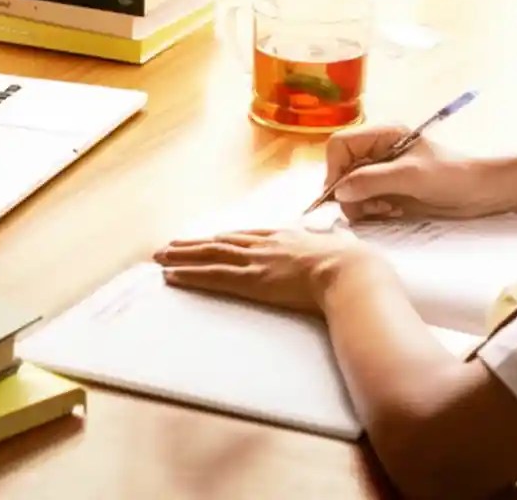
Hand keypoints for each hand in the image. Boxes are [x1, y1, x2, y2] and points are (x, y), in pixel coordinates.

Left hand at [152, 224, 385, 314]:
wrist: (352, 272)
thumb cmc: (355, 264)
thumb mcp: (346, 244)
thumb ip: (339, 240)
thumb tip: (344, 237)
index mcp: (289, 237)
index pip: (250, 236)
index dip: (228, 238)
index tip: (212, 239)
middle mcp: (268, 245)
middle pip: (223, 243)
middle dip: (196, 245)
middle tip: (171, 247)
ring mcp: (258, 261)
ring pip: (211, 256)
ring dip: (183, 257)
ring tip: (161, 257)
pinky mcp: (253, 280)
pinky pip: (214, 278)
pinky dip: (190, 276)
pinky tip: (172, 276)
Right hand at [324, 124, 496, 220]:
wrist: (481, 192)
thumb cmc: (451, 175)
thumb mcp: (410, 176)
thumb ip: (371, 180)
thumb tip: (338, 191)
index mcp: (381, 135)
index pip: (339, 145)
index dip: (335, 169)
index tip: (344, 193)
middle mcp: (376, 151)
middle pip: (341, 170)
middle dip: (351, 192)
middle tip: (372, 208)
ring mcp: (381, 172)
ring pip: (350, 189)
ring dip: (362, 204)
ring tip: (387, 209)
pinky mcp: (388, 190)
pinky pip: (364, 201)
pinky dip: (371, 210)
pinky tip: (392, 211)